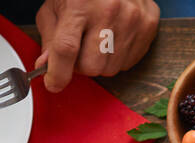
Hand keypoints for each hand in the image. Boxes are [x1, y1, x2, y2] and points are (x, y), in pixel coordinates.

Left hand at [35, 0, 159, 93]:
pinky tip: (114, 37)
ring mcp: (132, 19)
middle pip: (91, 67)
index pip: (66, 49)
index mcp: (80, 4)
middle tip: (80, 49)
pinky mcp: (148, 25)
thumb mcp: (56, 6)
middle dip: (81, 65)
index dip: (57, 73)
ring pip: (110, 69)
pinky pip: (128, 63)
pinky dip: (117, 56)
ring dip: (100, 62)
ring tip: (98, 40)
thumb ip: (50, 38)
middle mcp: (109, 10)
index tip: (53, 83)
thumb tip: (46, 66)